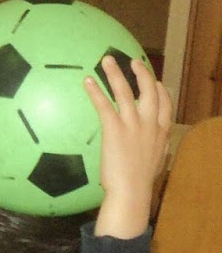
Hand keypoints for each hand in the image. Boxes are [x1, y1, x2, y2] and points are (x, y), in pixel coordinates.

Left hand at [85, 55, 172, 239]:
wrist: (132, 191)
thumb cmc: (140, 180)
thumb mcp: (156, 160)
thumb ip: (157, 147)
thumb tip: (158, 145)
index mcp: (162, 131)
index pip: (165, 103)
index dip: (159, 89)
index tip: (155, 80)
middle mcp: (150, 123)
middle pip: (149, 90)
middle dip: (141, 73)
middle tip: (132, 61)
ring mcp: (133, 125)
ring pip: (125, 92)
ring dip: (115, 73)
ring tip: (106, 60)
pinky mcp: (115, 129)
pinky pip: (104, 105)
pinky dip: (95, 91)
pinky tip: (87, 81)